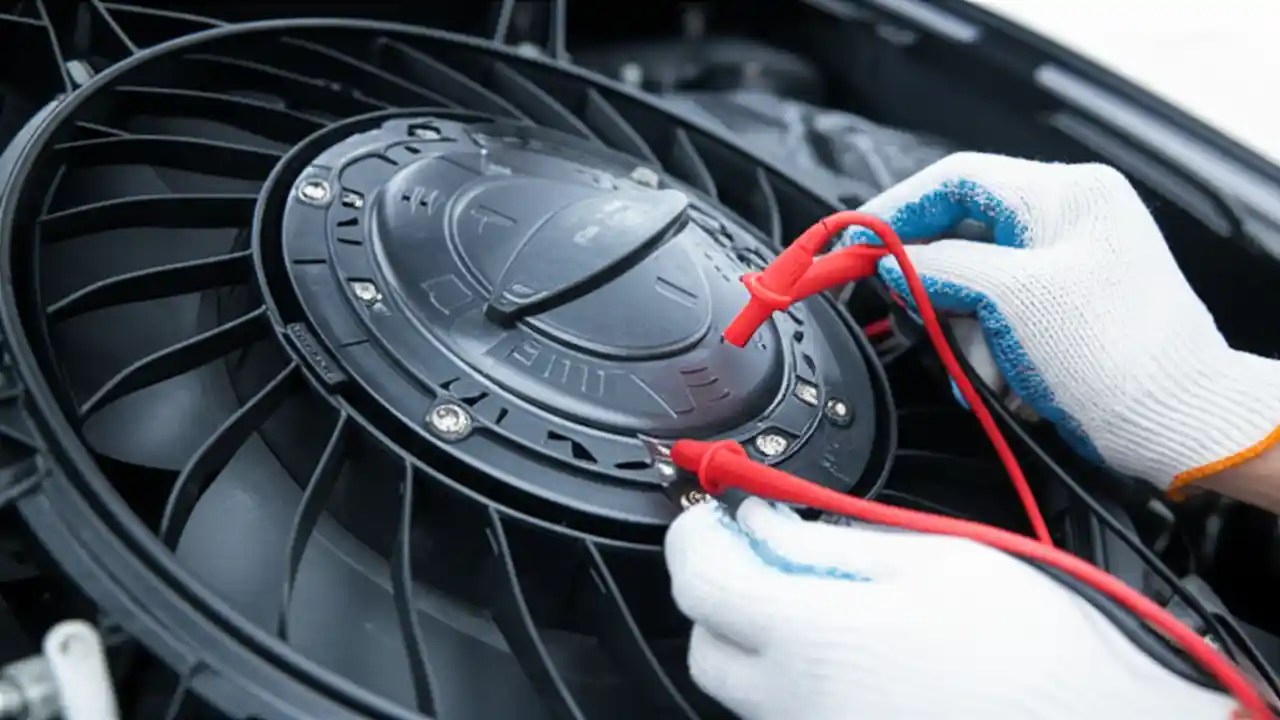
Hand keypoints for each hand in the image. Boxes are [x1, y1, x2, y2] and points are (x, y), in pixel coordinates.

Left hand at [666, 498, 1236, 718]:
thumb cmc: (1033, 645)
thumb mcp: (929, 557)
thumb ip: (827, 542)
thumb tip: (763, 524)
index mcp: (814, 641)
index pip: (700, 584)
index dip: (693, 533)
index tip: (712, 507)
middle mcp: (798, 706)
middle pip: (708, 642)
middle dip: (720, 585)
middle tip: (764, 543)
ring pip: (744, 685)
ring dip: (757, 631)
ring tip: (820, 592)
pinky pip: (786, 714)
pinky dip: (792, 673)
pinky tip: (848, 645)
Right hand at [839, 152, 1279, 493]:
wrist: (1180, 423)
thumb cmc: (1118, 353)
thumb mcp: (1013, 299)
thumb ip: (942, 267)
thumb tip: (890, 262)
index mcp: (1065, 194)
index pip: (956, 179)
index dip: (897, 210)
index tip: (858, 244)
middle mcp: (1068, 219)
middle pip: (961, 235)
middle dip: (938, 289)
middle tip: (926, 322)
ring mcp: (1068, 266)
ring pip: (975, 285)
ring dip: (966, 335)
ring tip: (989, 373)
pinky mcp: (1066, 310)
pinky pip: (1000, 318)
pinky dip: (991, 353)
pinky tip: (1009, 382)